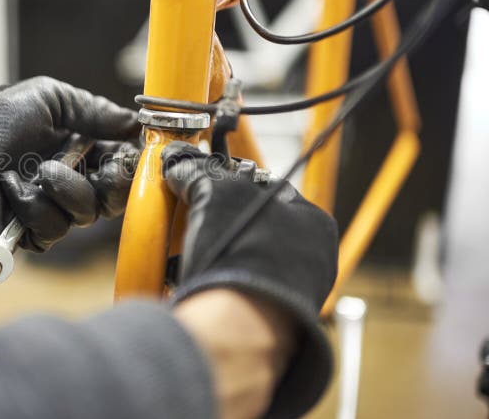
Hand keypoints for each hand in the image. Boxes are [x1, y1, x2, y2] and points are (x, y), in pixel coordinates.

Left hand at [0, 77, 139, 250]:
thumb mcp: (49, 100)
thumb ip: (93, 111)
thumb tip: (134, 123)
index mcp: (80, 152)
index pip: (121, 168)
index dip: (129, 167)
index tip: (127, 157)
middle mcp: (70, 183)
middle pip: (112, 201)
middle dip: (109, 186)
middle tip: (97, 170)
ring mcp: (48, 208)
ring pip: (82, 217)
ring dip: (64, 191)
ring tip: (38, 171)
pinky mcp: (25, 231)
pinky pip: (49, 232)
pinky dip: (31, 206)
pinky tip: (9, 186)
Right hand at [162, 141, 337, 418]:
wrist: (238, 329)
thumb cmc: (244, 259)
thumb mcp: (215, 195)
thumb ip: (199, 175)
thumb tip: (180, 165)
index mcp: (313, 223)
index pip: (267, 187)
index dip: (230, 181)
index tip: (203, 181)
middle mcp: (309, 259)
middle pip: (252, 225)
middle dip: (217, 220)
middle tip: (190, 217)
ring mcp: (288, 294)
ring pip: (240, 259)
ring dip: (211, 252)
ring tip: (185, 251)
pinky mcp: (264, 322)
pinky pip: (233, 290)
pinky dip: (211, 282)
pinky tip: (190, 280)